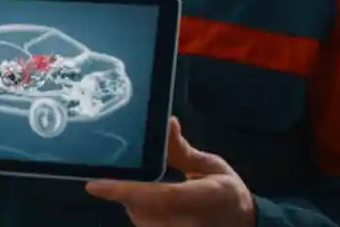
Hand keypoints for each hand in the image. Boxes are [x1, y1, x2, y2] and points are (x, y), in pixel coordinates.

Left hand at [85, 117, 255, 226]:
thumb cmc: (227, 192)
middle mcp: (188, 223)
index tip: (94, 186)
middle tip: (133, 175)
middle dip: (130, 191)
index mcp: (204, 198)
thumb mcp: (212, 165)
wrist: (245, 224)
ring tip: (153, 190)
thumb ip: (184, 151)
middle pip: (141, 210)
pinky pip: (146, 226)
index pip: (159, 197)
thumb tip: (167, 123)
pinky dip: (143, 214)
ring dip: (136, 204)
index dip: (126, 191)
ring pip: (140, 220)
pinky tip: (154, 205)